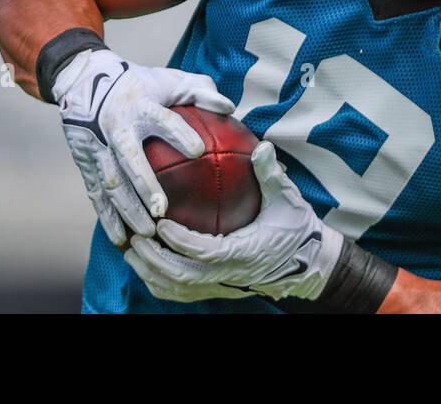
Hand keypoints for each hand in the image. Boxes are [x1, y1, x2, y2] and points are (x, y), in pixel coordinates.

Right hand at [56, 48, 235, 247]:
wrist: (84, 80)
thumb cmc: (141, 84)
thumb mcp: (171, 81)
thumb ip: (201, 92)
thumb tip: (230, 108)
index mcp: (141, 105)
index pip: (162, 120)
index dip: (179, 134)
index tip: (198, 150)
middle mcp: (116, 127)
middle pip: (129, 159)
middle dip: (143, 185)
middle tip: (162, 209)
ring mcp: (97, 147)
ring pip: (110, 183)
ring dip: (127, 209)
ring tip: (148, 233)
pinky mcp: (86, 162)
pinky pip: (96, 194)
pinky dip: (107, 217)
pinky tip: (122, 239)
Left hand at [125, 141, 344, 301]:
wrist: (309, 262)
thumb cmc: (296, 227)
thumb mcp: (287, 198)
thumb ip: (271, 174)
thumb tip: (262, 146)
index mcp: (244, 253)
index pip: (206, 252)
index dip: (180, 241)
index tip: (160, 223)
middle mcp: (230, 274)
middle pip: (183, 276)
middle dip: (154, 259)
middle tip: (134, 236)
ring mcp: (222, 285)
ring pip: (178, 288)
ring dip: (151, 272)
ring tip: (131, 251)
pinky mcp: (218, 289)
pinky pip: (183, 294)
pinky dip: (160, 283)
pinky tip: (145, 266)